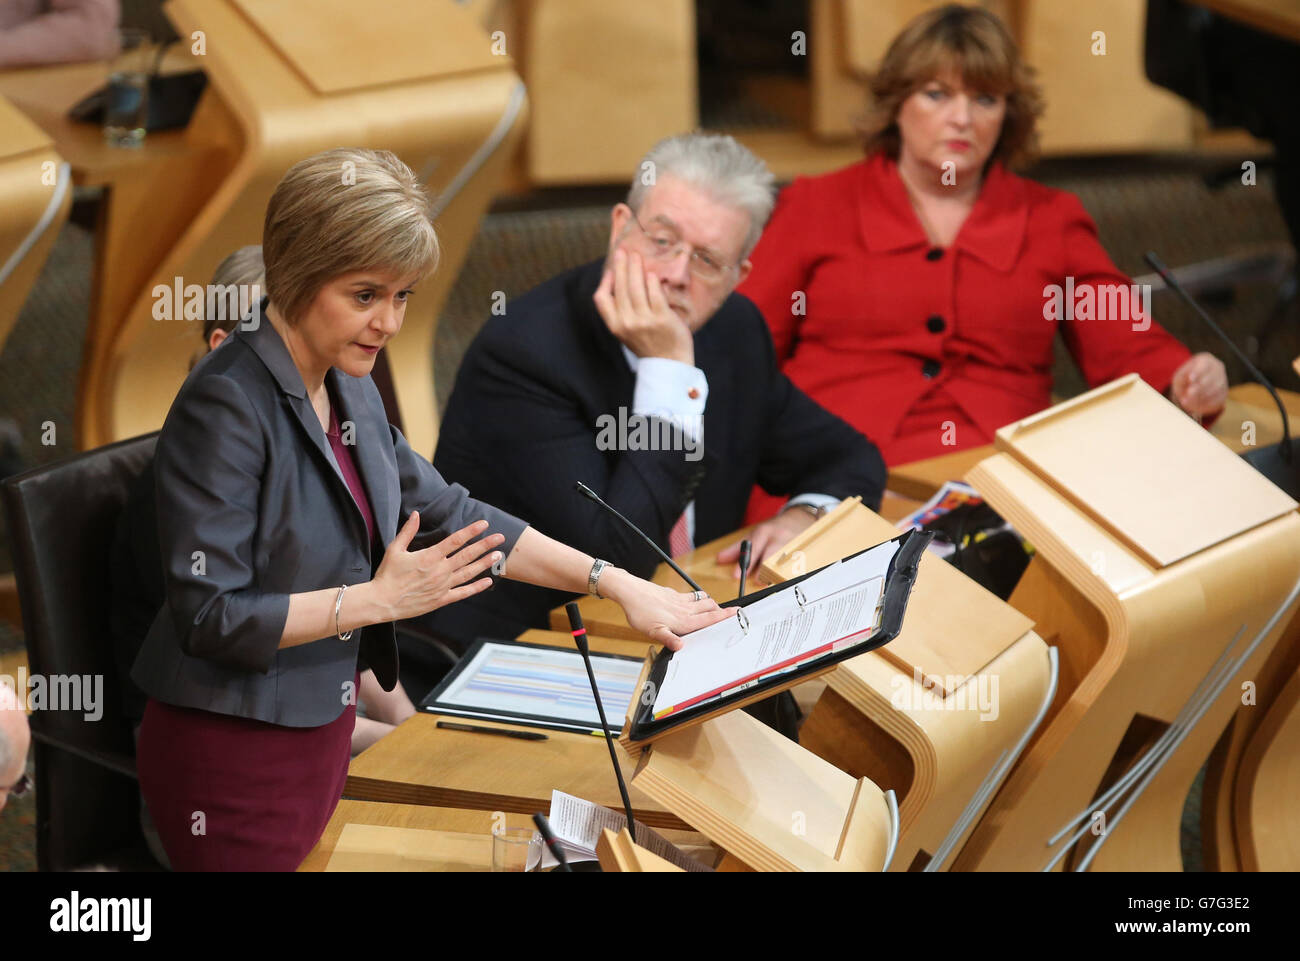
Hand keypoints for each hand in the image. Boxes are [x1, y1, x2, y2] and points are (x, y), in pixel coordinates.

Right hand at [371, 513, 505, 620]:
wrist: (382, 602)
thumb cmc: (387, 575)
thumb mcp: (395, 549)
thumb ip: (407, 531)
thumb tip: (415, 514)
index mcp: (430, 556)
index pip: (456, 540)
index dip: (471, 531)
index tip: (484, 524)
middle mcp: (440, 570)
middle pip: (468, 555)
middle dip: (485, 545)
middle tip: (501, 538)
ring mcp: (442, 586)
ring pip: (469, 573)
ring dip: (485, 563)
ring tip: (498, 555)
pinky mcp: (441, 600)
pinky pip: (463, 592)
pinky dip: (476, 587)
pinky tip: (488, 581)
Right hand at [593, 248, 693, 364]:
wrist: (670, 364)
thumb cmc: (650, 344)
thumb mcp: (628, 332)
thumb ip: (623, 312)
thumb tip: (621, 282)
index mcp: (616, 327)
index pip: (601, 299)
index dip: (605, 282)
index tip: (610, 270)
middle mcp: (627, 323)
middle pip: (620, 287)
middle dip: (621, 266)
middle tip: (623, 250)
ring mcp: (644, 321)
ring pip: (636, 287)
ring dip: (635, 268)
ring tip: (637, 256)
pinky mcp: (662, 318)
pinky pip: (655, 293)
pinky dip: (652, 281)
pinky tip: (652, 274)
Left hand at [599, 567, 734, 650]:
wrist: (630, 591)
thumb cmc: (640, 612)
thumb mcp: (652, 631)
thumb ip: (669, 639)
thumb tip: (681, 647)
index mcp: (682, 620)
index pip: (708, 619)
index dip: (724, 616)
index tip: (737, 613)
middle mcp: (684, 609)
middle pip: (710, 607)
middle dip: (722, 610)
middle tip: (732, 612)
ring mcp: (679, 600)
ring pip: (702, 599)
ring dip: (712, 603)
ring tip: (717, 608)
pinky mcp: (673, 593)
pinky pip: (691, 595)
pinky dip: (699, 598)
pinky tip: (696, 600)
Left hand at [717, 509, 817, 580]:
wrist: (799, 519)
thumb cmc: (774, 529)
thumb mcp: (754, 534)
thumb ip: (737, 548)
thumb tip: (720, 559)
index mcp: (765, 532)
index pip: (754, 549)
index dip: (745, 563)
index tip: (737, 575)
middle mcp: (779, 538)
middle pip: (770, 556)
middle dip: (762, 571)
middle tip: (756, 582)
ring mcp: (793, 546)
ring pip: (784, 563)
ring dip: (776, 576)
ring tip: (769, 584)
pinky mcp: (804, 554)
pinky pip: (796, 567)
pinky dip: (789, 576)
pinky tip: (785, 583)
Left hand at [1170, 352, 1227, 416]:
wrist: (1194, 387)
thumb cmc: (1185, 378)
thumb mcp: (1180, 376)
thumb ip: (1183, 377)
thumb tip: (1191, 380)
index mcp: (1206, 360)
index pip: (1205, 364)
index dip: (1198, 371)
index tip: (1190, 378)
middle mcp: (1218, 368)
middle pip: (1212, 377)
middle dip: (1199, 387)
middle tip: (1188, 393)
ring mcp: (1223, 380)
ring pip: (1215, 389)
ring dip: (1201, 397)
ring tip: (1185, 401)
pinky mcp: (1224, 393)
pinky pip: (1217, 399)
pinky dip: (1205, 404)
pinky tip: (1193, 407)